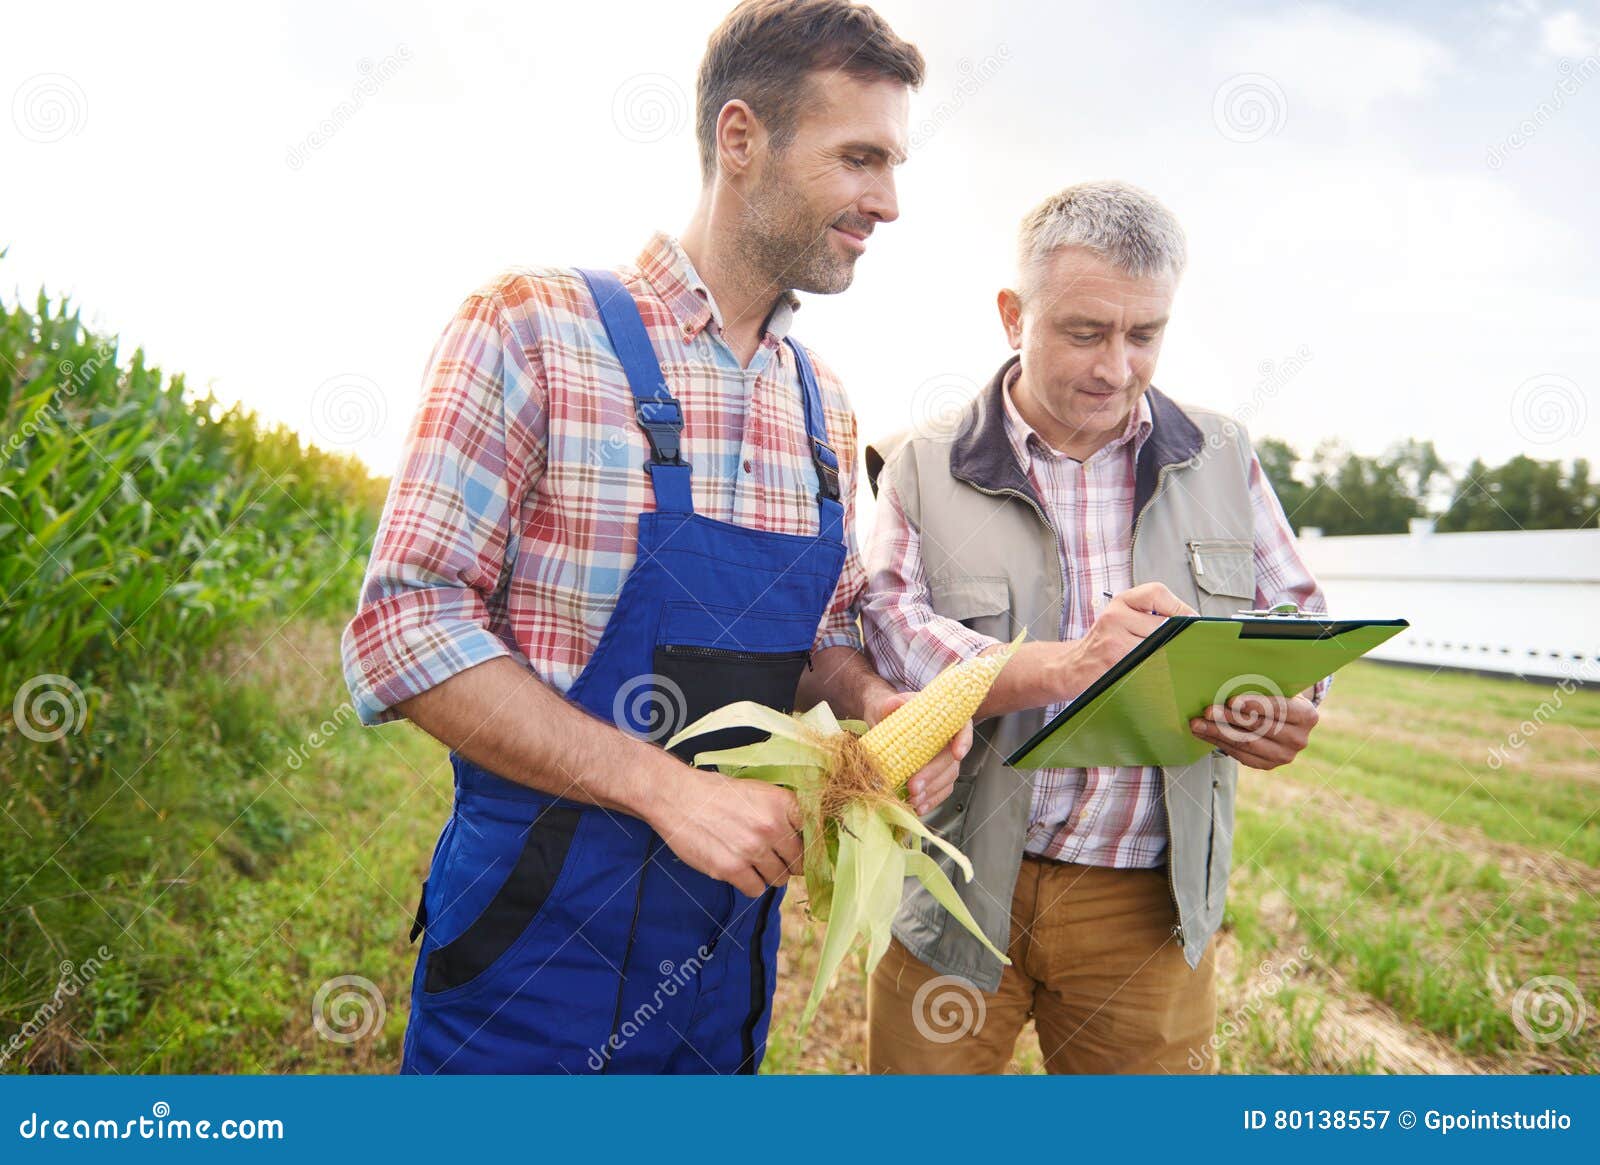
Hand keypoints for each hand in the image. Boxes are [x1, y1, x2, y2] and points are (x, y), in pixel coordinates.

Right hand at [646, 766, 802, 897]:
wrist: (676, 796)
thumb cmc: (716, 793)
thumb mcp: (757, 790)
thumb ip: (783, 811)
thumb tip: (806, 835)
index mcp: (782, 802)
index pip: (814, 835)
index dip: (809, 846)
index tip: (801, 850)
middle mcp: (772, 826)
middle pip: (799, 862)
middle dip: (787, 862)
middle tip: (772, 857)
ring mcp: (752, 849)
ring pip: (779, 878)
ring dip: (768, 874)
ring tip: (751, 861)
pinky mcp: (731, 869)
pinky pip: (755, 890)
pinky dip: (749, 884)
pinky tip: (739, 870)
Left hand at [866, 689, 971, 816]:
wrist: (883, 724)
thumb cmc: (891, 712)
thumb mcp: (888, 705)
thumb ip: (892, 704)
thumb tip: (893, 704)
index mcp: (944, 719)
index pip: (962, 728)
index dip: (963, 741)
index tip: (957, 754)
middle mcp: (949, 740)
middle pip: (950, 760)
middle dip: (933, 774)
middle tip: (914, 786)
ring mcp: (945, 760)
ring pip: (948, 778)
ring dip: (931, 791)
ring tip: (913, 800)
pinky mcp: (938, 776)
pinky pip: (942, 790)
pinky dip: (931, 801)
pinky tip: (919, 808)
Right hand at [1065, 583, 1195, 692]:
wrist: (1073, 667)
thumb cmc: (1104, 644)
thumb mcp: (1121, 618)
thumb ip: (1151, 614)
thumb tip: (1190, 621)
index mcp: (1121, 602)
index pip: (1157, 593)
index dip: (1179, 607)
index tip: (1190, 620)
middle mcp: (1115, 616)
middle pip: (1163, 623)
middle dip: (1175, 636)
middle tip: (1180, 644)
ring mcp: (1113, 640)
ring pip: (1158, 645)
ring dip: (1166, 654)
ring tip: (1159, 658)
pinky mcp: (1114, 662)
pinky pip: (1148, 663)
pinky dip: (1155, 668)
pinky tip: (1150, 669)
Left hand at [1190, 693, 1318, 769]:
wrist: (1287, 721)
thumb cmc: (1277, 697)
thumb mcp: (1277, 689)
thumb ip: (1262, 688)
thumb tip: (1228, 686)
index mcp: (1306, 716)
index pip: (1278, 708)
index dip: (1255, 704)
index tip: (1232, 700)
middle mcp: (1298, 739)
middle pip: (1258, 728)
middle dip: (1229, 718)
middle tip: (1207, 711)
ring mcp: (1284, 756)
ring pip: (1245, 743)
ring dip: (1217, 732)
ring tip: (1197, 723)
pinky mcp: (1267, 765)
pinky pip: (1239, 754)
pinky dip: (1219, 742)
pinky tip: (1204, 732)